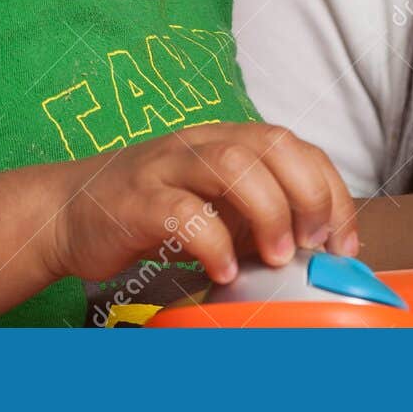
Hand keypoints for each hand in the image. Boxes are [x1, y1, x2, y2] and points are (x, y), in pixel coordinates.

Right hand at [38, 122, 357, 285]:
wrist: (69, 212)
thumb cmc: (153, 212)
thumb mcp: (217, 209)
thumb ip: (261, 217)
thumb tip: (320, 248)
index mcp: (228, 140)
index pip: (296, 147)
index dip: (331, 190)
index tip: (343, 241)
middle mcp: (201, 143)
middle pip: (271, 144)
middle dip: (307, 194)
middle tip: (313, 244)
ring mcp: (167, 166)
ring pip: (232, 165)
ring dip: (267, 212)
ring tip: (275, 257)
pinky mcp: (136, 199)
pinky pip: (183, 212)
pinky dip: (212, 244)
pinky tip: (222, 271)